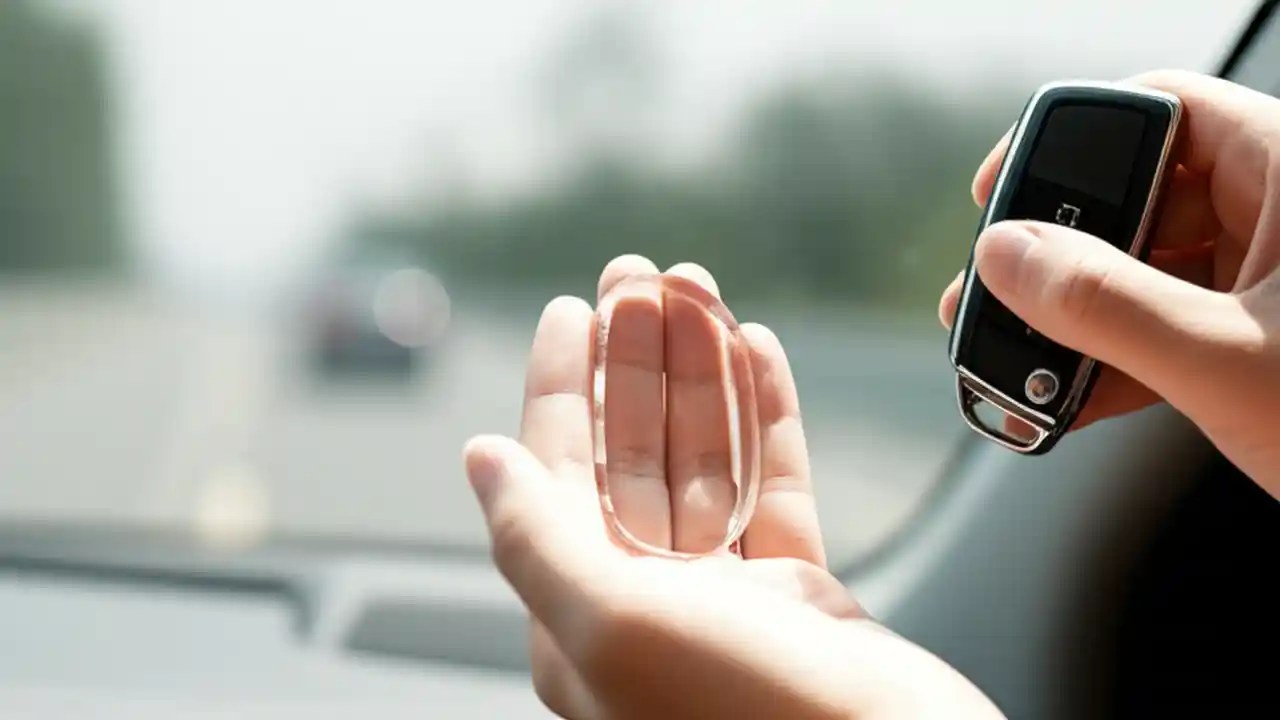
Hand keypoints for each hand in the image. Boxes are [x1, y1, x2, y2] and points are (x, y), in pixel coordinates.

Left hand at [464, 256, 1003, 718]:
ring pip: (706, 460)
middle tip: (641, 275)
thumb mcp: (613, 625)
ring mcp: (730, 601)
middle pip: (634, 455)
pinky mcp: (802, 597)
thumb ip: (538, 538)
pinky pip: (775, 486)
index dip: (561, 386)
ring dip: (700, 371)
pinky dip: (767, 417)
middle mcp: (652, 606)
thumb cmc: (749, 715)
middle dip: (636, 360)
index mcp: (588, 619)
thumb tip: (481, 458)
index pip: (558, 476)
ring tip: (698, 290)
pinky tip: (758, 353)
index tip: (569, 310)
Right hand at [939, 70, 1279, 495]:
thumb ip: (1104, 304)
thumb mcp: (1225, 362)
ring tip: (1014, 354)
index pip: (1163, 110)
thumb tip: (1006, 257)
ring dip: (1077, 314)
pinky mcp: (1267, 336)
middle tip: (998, 291)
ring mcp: (1276, 279)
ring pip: (1150, 267)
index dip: (1070, 142)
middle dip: (1058, 251)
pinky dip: (1117, 356)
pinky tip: (1069, 395)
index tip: (1001, 196)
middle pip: (1141, 195)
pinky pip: (1171, 322)